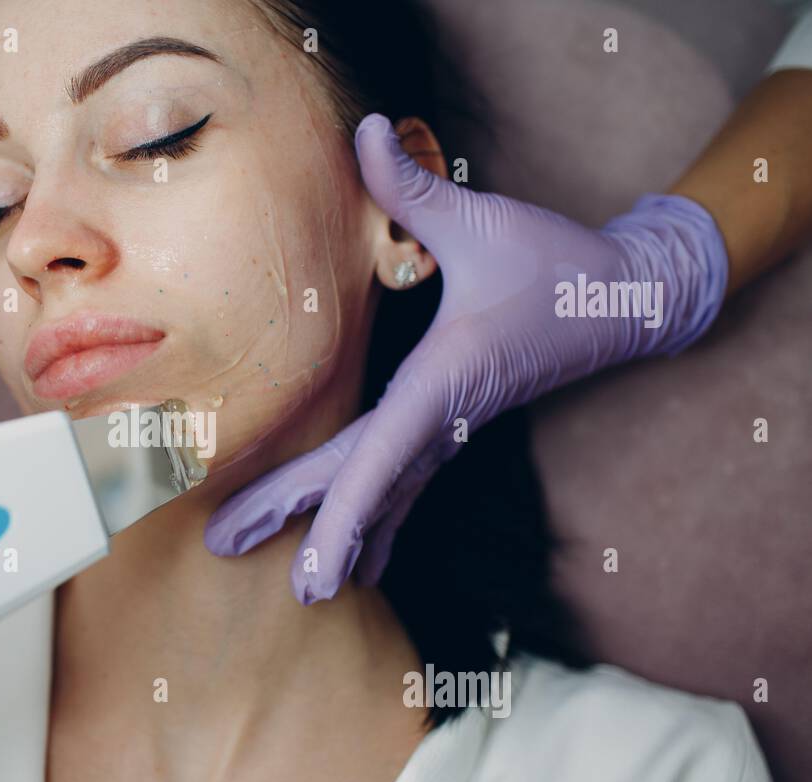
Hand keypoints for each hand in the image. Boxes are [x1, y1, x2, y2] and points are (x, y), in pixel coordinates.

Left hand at [205, 113, 727, 603]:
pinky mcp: (451, 428)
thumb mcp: (483, 220)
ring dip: (332, 537)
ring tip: (294, 588)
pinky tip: (363, 566)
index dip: (339, 519)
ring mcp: (447, 432)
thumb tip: (364, 129)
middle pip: (357, 485)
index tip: (310, 576)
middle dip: (295, 525)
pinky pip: (402, 488)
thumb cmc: (554, 263)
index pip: (379, 462)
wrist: (622, 300)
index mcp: (441, 382)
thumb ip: (413, 186)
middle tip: (223, 550)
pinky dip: (375, 525)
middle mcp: (439, 420)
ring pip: (378, 494)